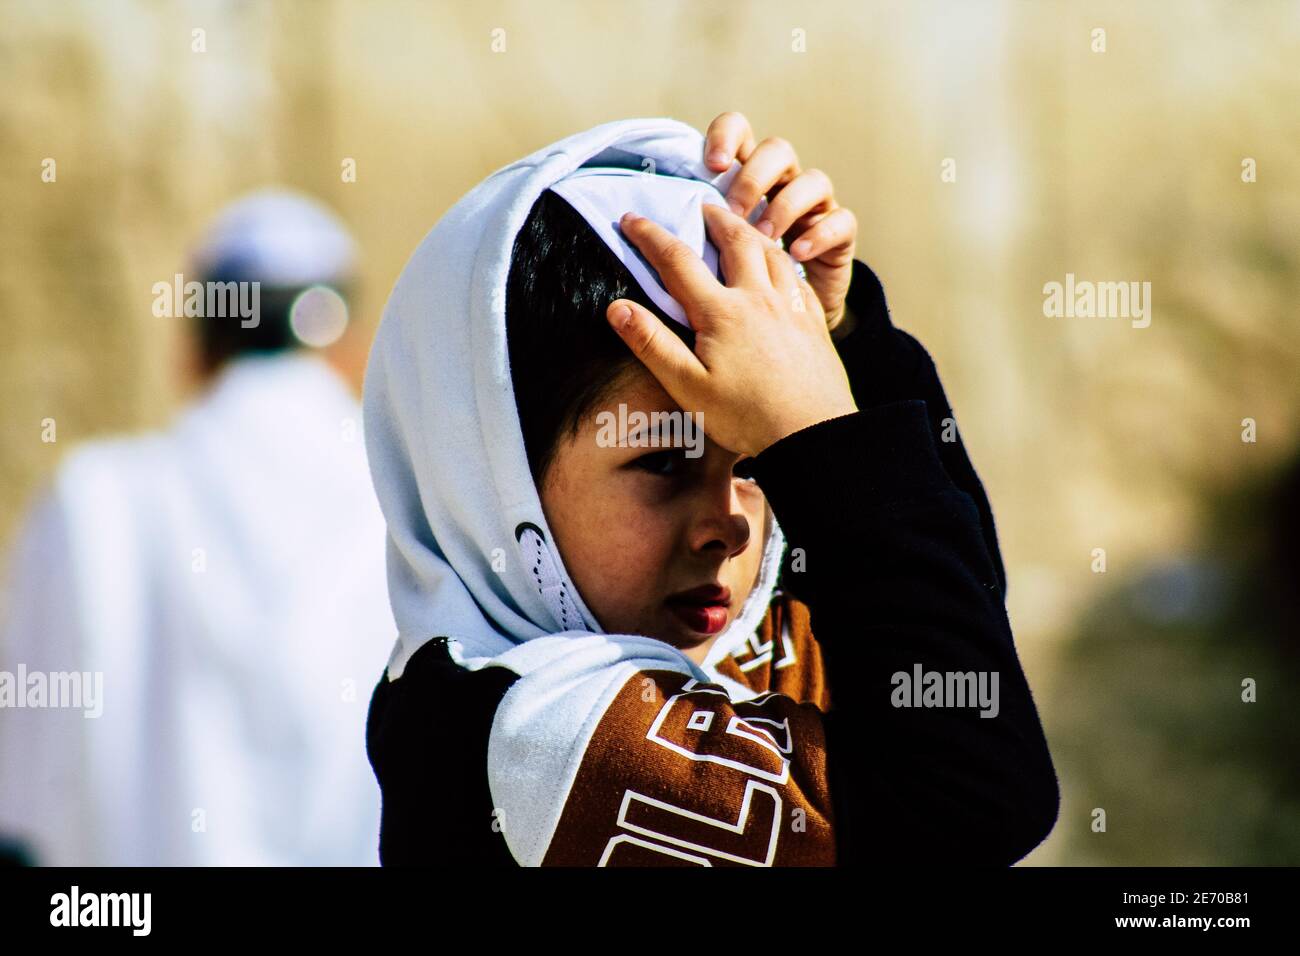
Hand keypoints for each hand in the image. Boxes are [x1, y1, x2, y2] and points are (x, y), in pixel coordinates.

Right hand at [606, 204, 857, 457]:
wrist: (814, 434)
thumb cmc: (748, 417)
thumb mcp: (688, 386)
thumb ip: (652, 343)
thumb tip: (616, 308)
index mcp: (722, 312)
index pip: (678, 261)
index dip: (650, 236)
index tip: (630, 218)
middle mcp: (759, 298)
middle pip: (735, 240)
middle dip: (713, 218)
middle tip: (700, 206)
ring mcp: (791, 308)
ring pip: (771, 253)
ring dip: (751, 231)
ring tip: (740, 226)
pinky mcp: (813, 323)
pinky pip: (798, 278)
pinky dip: (783, 261)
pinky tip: (780, 268)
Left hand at [703, 111, 857, 331]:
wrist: (781, 331)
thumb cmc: (734, 290)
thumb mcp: (704, 258)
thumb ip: (684, 234)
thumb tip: (634, 225)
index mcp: (744, 179)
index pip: (738, 132)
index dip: (725, 136)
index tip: (708, 165)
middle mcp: (781, 185)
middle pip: (777, 149)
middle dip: (754, 176)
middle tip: (733, 211)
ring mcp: (813, 209)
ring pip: (813, 179)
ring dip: (785, 205)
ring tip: (764, 236)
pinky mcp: (838, 236)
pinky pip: (841, 221)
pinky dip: (819, 234)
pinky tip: (795, 256)